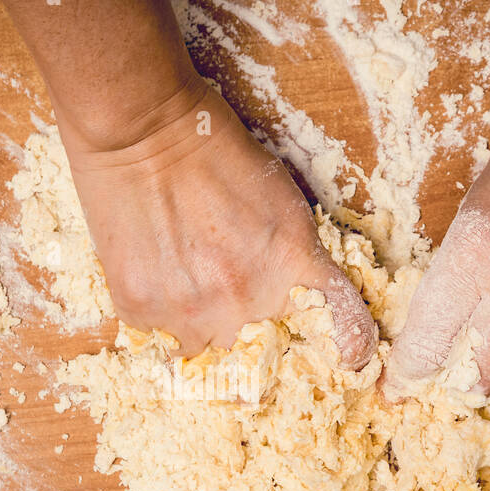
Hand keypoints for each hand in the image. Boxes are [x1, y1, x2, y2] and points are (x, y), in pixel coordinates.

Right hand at [61, 77, 377, 366]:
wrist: (143, 129)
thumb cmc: (215, 151)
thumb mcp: (286, 204)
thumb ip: (301, 261)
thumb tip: (307, 308)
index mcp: (296, 266)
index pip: (347, 336)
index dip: (346, 350)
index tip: (346, 361)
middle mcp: (249, 299)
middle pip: (265, 350)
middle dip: (252, 327)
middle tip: (225, 284)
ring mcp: (192, 310)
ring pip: (209, 349)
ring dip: (201, 324)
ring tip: (185, 276)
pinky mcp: (143, 309)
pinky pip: (161, 336)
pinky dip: (159, 312)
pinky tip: (156, 271)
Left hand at [386, 97, 489, 393]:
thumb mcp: (471, 215)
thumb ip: (454, 277)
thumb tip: (434, 331)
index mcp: (479, 255)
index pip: (431, 342)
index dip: (410, 368)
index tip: (399, 379)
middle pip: (476, 379)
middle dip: (451, 382)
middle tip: (439, 370)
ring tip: (488, 328)